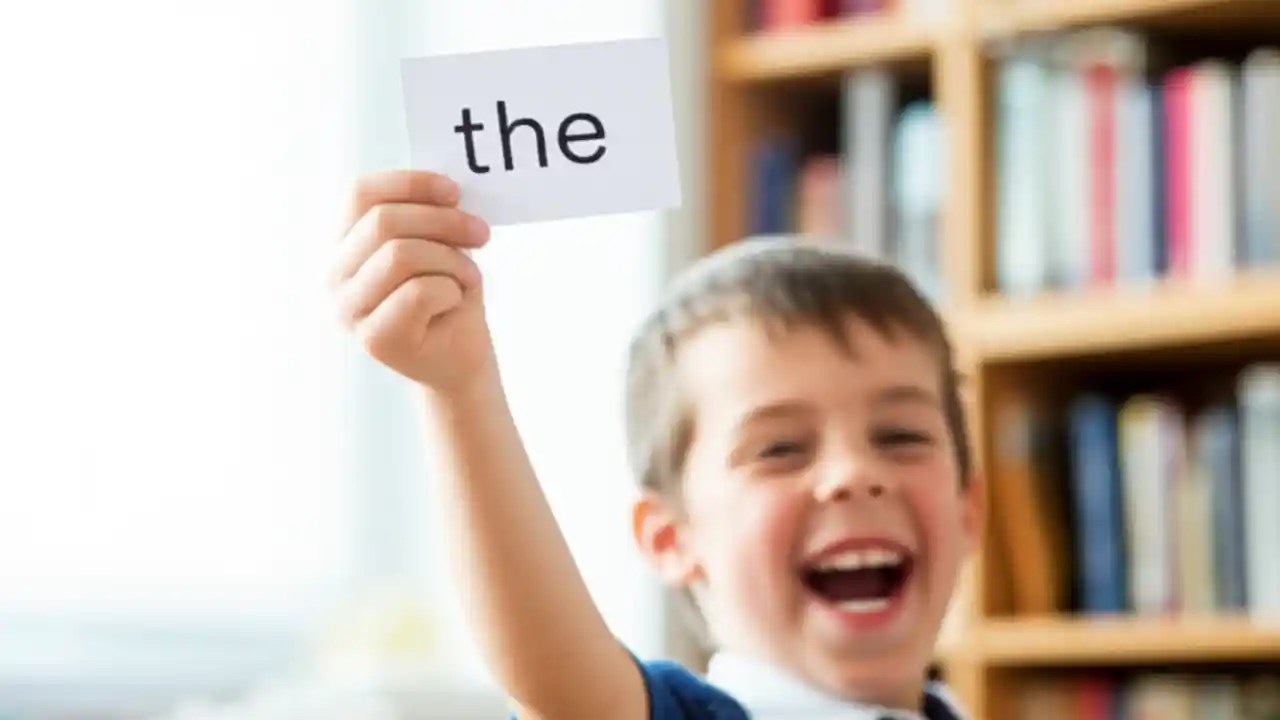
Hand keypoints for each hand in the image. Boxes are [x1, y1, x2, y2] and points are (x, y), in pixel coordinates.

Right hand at [331, 170, 494, 394]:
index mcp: (344, 245)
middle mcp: (335, 277)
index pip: (360, 194)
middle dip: (443, 221)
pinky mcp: (374, 339)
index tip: (454, 191)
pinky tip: (455, 302)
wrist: (461, 359)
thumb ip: (428, 215)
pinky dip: (451, 290)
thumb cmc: (449, 295)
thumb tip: (445, 187)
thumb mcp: (439, 244)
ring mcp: (349, 310)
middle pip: (382, 222)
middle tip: (482, 233)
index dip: (409, 183)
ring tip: (468, 276)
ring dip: (451, 260)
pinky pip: (420, 292)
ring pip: (401, 254)